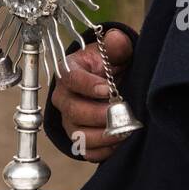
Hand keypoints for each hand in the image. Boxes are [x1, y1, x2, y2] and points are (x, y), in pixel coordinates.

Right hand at [51, 27, 134, 160]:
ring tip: (125, 130)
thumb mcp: (114, 52)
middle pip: (73, 110)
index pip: (71, 79)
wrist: (110, 85)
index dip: (88, 85)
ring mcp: (69, 120)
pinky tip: (120, 143)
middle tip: (122, 113)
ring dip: (104, 135)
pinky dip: (103, 150)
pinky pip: (86, 151)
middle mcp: (63, 97)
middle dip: (99, 114)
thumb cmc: (109, 66)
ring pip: (79, 134)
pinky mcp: (78, 138)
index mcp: (68, 72)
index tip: (108, 89)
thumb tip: (115, 38)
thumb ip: (116, 45)